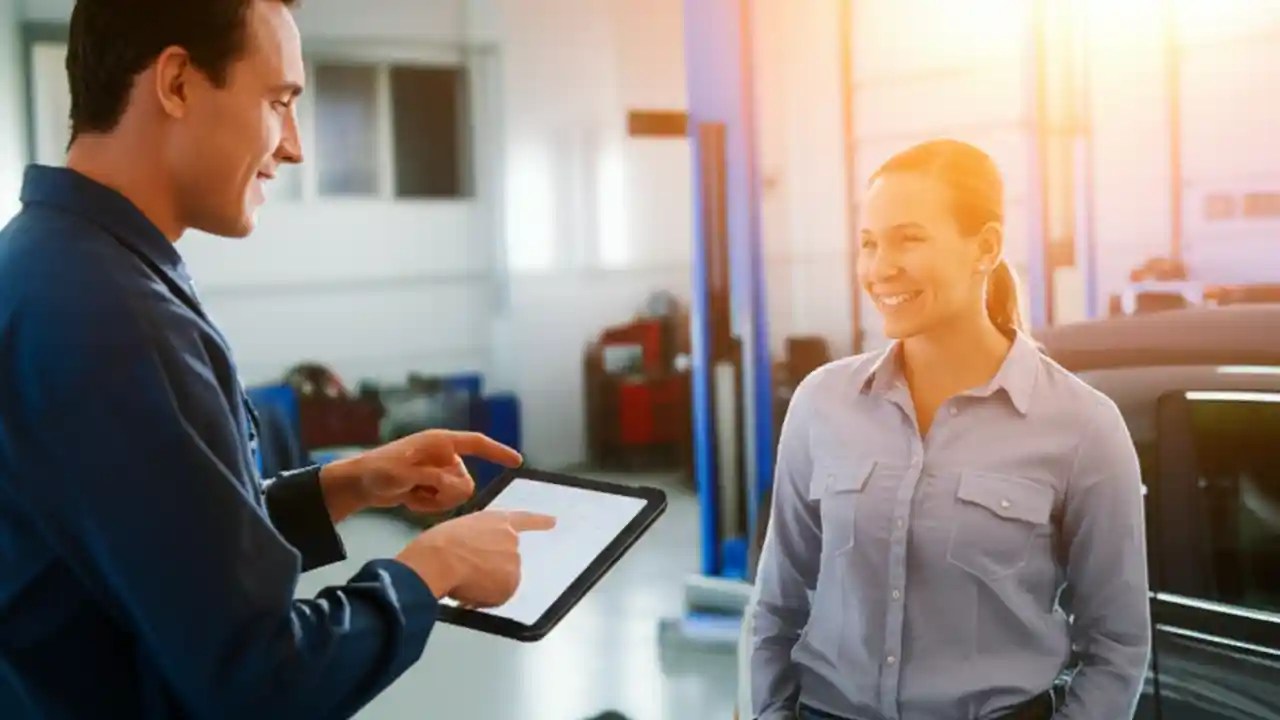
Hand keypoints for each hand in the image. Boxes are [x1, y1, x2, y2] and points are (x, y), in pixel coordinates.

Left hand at [321, 431, 521, 521]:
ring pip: (458, 495)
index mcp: (440, 443)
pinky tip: (410, 501)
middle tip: (422, 492)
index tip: (517, 462)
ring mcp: (437, 472)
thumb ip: (435, 478)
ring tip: (413, 497)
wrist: (359, 484)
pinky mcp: (431, 486)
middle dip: (448, 492)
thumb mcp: (405, 473)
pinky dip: (429, 506)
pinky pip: (445, 503)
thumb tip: (461, 486)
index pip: (476, 444)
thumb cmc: (379, 471)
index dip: (498, 452)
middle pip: (467, 481)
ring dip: (437, 501)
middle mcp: (443, 456)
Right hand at [396, 510, 556, 604]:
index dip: (539, 521)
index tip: (554, 521)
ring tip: (462, 580)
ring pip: (502, 580)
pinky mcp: (512, 582)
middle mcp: (511, 539)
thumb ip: (478, 540)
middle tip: (466, 572)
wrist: (439, 559)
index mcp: (497, 520)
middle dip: (491, 569)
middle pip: (507, 560)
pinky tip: (469, 591)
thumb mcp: (461, 531)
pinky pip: (498, 596)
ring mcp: (514, 560)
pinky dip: (486, 598)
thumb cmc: (439, 544)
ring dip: (487, 584)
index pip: (524, 519)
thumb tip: (477, 562)